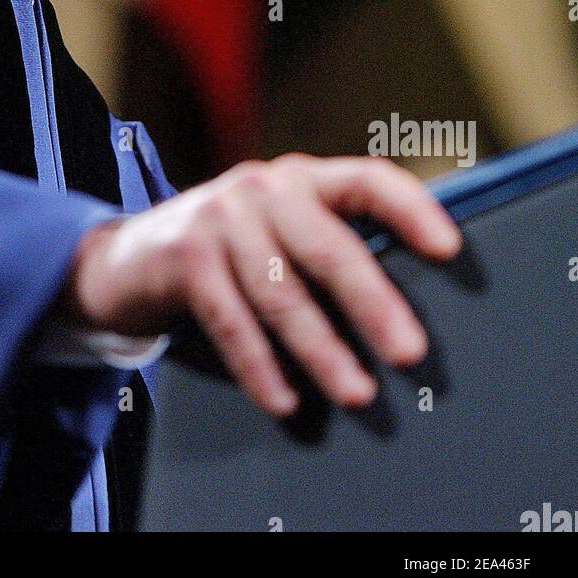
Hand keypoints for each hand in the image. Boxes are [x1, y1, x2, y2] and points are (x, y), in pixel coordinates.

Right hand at [59, 154, 461, 417]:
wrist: (129, 257)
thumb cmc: (229, 250)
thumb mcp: (277, 230)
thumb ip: (327, 244)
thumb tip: (402, 306)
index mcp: (300, 178)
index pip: (366, 179)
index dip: (411, 210)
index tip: (449, 249)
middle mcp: (263, 188)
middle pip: (329, 247)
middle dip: (372, 303)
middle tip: (408, 351)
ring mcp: (220, 219)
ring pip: (282, 293)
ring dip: (321, 350)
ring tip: (354, 391)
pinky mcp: (187, 258)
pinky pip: (233, 322)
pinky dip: (261, 366)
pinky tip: (284, 398)